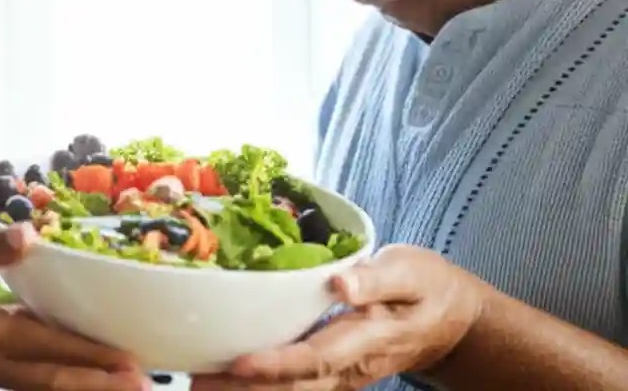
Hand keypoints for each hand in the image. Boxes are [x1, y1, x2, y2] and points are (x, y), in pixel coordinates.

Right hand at [0, 223, 147, 390]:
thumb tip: (29, 235)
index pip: (45, 353)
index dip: (89, 360)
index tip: (130, 365)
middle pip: (50, 379)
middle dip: (97, 383)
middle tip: (145, 384)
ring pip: (37, 379)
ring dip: (79, 379)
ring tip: (120, 378)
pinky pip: (21, 368)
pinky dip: (52, 366)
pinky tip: (72, 358)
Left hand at [191, 244, 486, 390]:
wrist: (454, 322)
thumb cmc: (429, 288)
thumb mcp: (411, 271)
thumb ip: (376, 279)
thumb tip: (340, 283)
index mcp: (368, 338)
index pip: (317, 357)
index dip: (277, 364)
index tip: (238, 363)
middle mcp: (351, 367)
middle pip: (294, 386)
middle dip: (245, 388)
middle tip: (197, 380)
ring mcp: (342, 377)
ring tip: (198, 383)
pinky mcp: (333, 376)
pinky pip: (296, 389)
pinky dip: (262, 387)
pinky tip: (225, 382)